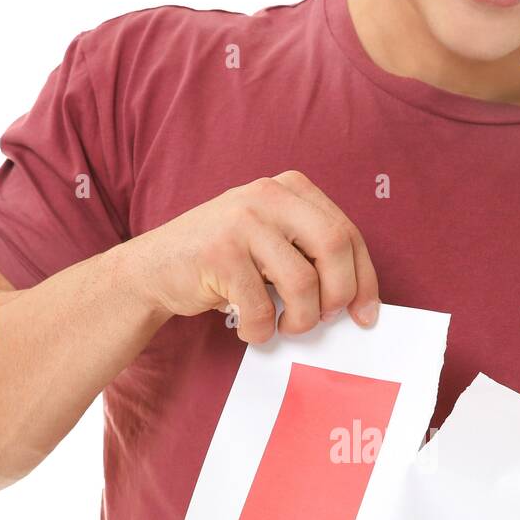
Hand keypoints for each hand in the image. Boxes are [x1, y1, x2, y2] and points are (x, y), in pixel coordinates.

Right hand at [127, 170, 379, 342]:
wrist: (154, 268)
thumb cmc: (225, 264)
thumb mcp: (273, 242)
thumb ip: (312, 254)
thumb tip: (361, 301)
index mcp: (290, 189)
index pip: (347, 233)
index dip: (364, 279)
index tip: (365, 314)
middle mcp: (268, 195)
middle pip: (334, 246)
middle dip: (339, 294)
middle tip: (324, 319)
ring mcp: (242, 220)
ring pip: (303, 281)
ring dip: (301, 319)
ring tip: (284, 326)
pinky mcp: (220, 253)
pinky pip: (261, 306)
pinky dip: (261, 330)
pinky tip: (251, 328)